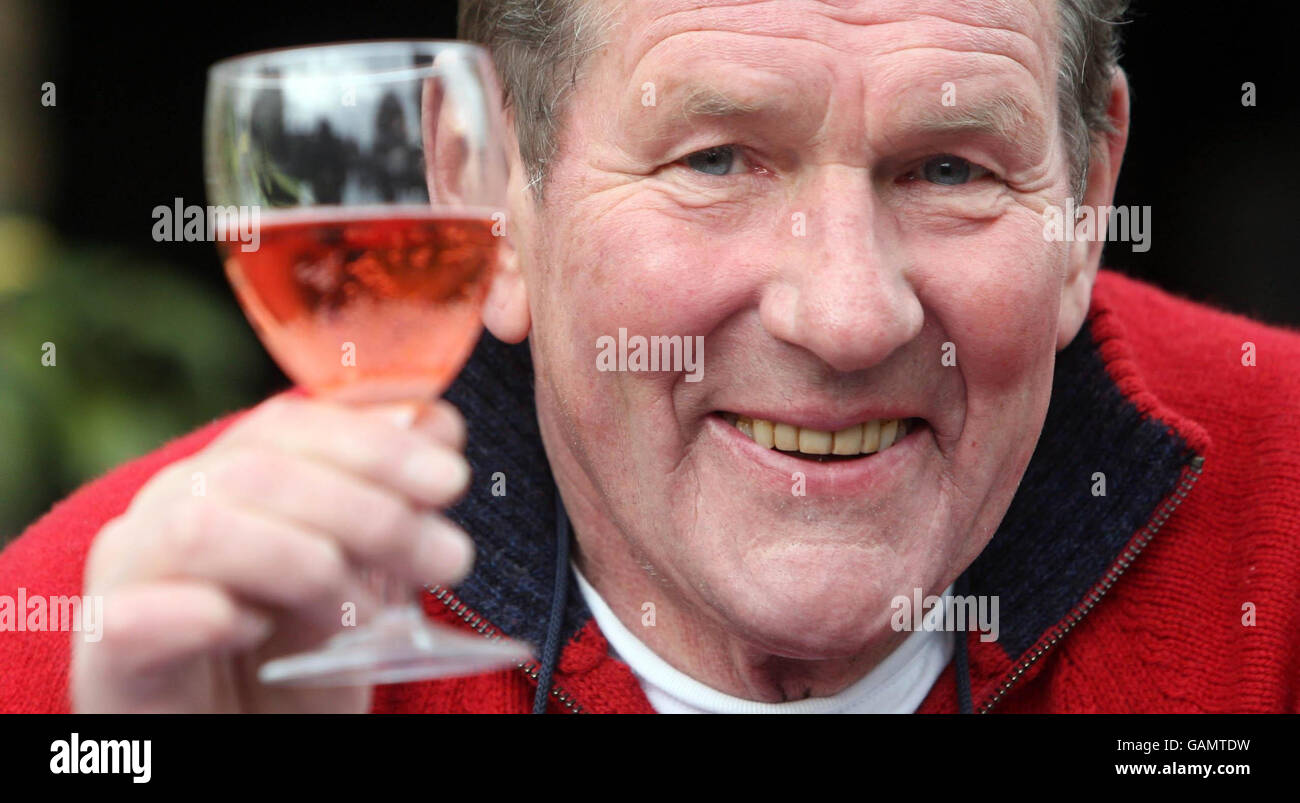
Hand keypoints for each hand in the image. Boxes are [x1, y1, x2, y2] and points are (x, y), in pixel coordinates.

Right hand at [73, 396, 472, 712]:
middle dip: (370, 510)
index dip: (376, 445)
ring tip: (369, 617)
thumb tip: (437, 421)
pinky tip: (255, 629)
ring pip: (201, 528)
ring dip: (305, 563)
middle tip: (447, 559)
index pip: (291, 425)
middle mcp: (170, 509)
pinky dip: (206, 615)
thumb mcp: (362, 578)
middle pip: (259, 469)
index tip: (452, 480)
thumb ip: (391, 499)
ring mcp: (128, 577)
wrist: (240, 746)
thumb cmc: (296, 663)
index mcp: (228, 477)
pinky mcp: (107, 652)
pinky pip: (136, 616)